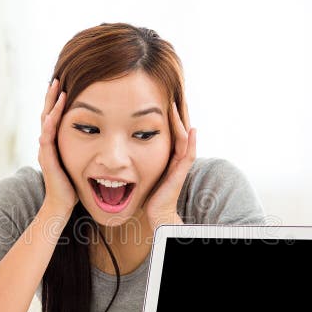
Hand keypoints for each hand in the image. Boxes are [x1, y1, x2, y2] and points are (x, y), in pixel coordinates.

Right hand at [38, 79, 76, 214]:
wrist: (62, 205)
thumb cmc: (73, 185)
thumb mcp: (80, 161)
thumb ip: (84, 148)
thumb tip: (101, 138)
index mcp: (55, 142)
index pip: (55, 116)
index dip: (58, 101)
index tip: (65, 84)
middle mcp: (47, 143)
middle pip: (47, 113)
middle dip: (52, 96)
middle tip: (57, 78)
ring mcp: (45, 150)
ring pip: (45, 121)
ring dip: (50, 103)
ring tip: (56, 87)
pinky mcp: (47, 158)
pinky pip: (47, 136)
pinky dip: (51, 122)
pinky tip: (55, 111)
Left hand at [143, 100, 196, 229]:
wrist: (157, 214)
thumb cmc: (147, 195)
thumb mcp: (140, 171)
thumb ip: (136, 160)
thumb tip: (119, 149)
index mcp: (166, 157)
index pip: (170, 132)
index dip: (168, 118)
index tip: (162, 102)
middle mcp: (176, 159)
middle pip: (179, 131)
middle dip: (176, 115)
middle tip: (174, 98)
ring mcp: (180, 166)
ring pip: (184, 139)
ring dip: (181, 122)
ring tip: (178, 105)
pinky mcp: (181, 173)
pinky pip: (188, 154)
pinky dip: (191, 141)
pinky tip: (192, 129)